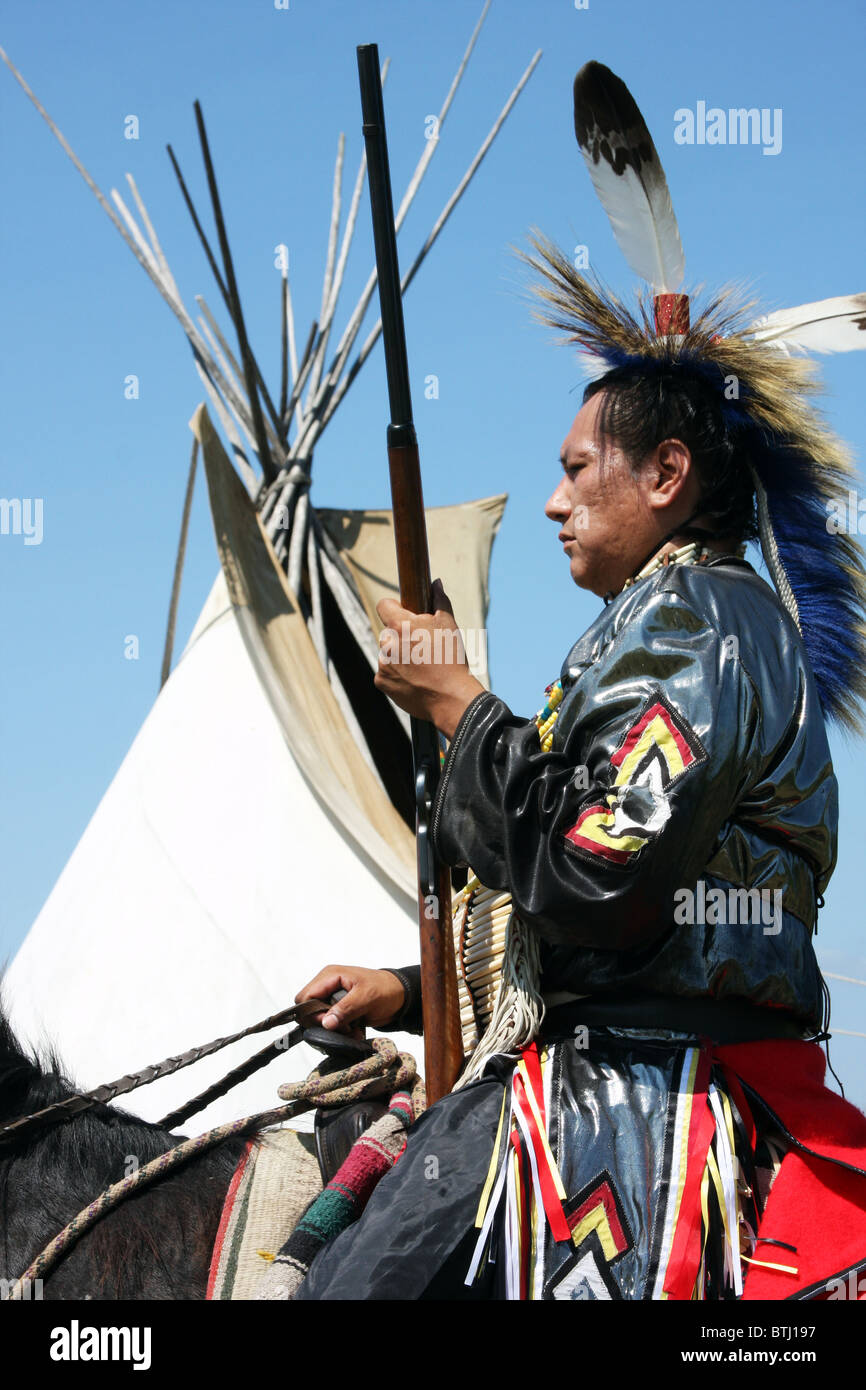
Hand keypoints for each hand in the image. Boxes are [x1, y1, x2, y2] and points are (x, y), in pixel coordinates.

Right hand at [295, 964, 406, 1034]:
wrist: (399, 996)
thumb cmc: (385, 989)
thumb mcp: (366, 997)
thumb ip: (345, 1009)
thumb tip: (326, 1022)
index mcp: (330, 976)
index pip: (305, 996)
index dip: (312, 1013)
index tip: (328, 1023)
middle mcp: (328, 986)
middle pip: (309, 1010)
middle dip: (323, 1023)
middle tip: (342, 1027)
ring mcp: (332, 999)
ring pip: (318, 1020)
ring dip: (333, 1029)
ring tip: (351, 1030)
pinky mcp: (339, 1010)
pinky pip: (330, 1024)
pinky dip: (340, 1031)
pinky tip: (353, 1031)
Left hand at [375, 578, 484, 737]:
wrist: (451, 697)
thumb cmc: (451, 659)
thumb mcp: (449, 625)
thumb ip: (439, 600)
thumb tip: (435, 583)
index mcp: (400, 625)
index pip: (384, 605)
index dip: (394, 607)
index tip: (404, 614)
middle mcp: (387, 643)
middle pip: (388, 633)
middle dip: (401, 637)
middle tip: (422, 647)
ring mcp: (382, 664)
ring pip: (388, 653)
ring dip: (399, 656)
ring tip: (421, 667)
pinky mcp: (381, 682)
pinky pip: (386, 673)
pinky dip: (397, 675)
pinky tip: (415, 680)